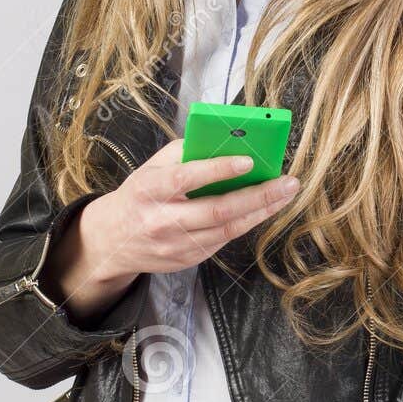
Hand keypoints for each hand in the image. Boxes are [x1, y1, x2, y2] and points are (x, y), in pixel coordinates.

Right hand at [43, 138, 298, 322]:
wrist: (114, 241)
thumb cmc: (139, 195)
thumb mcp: (150, 167)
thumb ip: (185, 153)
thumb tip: (226, 141)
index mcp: (150, 190)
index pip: (187, 178)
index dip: (219, 170)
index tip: (248, 161)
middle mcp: (163, 221)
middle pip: (217, 211)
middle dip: (258, 196)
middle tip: (288, 183)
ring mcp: (176, 245)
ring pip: (227, 229)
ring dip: (261, 211)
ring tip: (285, 194)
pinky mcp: (188, 260)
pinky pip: (224, 240)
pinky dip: (247, 223)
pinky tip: (264, 209)